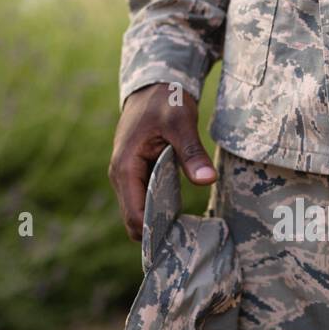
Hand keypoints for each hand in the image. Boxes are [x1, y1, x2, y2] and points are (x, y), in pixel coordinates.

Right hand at [109, 83, 215, 240]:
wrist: (155, 84)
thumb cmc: (165, 100)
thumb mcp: (181, 122)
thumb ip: (192, 152)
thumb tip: (207, 181)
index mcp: (125, 167)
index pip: (134, 215)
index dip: (154, 233)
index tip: (180, 242)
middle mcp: (121, 176)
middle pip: (134, 220)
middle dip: (157, 234)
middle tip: (187, 245)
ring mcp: (128, 176)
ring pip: (139, 213)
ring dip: (159, 224)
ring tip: (187, 235)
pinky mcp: (138, 174)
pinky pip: (146, 201)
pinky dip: (161, 212)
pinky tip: (182, 218)